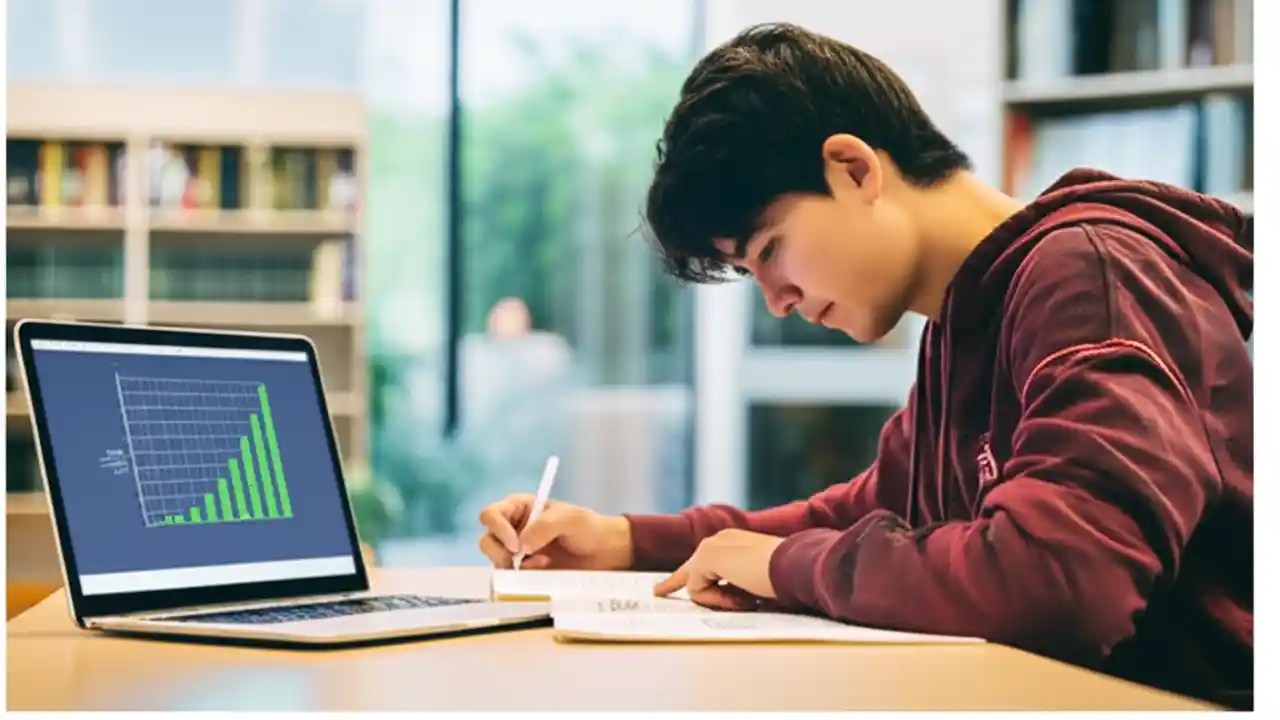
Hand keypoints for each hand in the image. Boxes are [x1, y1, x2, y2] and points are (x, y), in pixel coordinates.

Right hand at [477, 493, 632, 570]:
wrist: (606, 553)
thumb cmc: (588, 528)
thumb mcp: (570, 519)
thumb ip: (544, 527)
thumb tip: (521, 545)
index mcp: (519, 508)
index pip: (491, 514)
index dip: (497, 528)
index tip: (516, 544)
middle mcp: (513, 529)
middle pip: (487, 540)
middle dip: (499, 552)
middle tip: (520, 559)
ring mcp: (517, 553)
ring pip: (495, 561)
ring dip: (512, 566)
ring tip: (542, 563)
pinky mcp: (525, 573)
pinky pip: (511, 578)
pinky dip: (522, 578)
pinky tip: (544, 571)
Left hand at [653, 529, 783, 610]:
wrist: (794, 565)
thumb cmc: (785, 575)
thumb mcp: (758, 579)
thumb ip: (739, 584)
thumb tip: (731, 597)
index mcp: (734, 542)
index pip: (705, 561)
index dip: (687, 575)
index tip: (666, 585)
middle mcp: (720, 540)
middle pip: (689, 569)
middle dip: (673, 583)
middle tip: (656, 592)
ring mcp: (711, 547)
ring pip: (696, 585)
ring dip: (719, 600)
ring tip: (748, 600)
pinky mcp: (706, 558)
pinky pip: (698, 591)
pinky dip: (718, 600)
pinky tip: (742, 597)